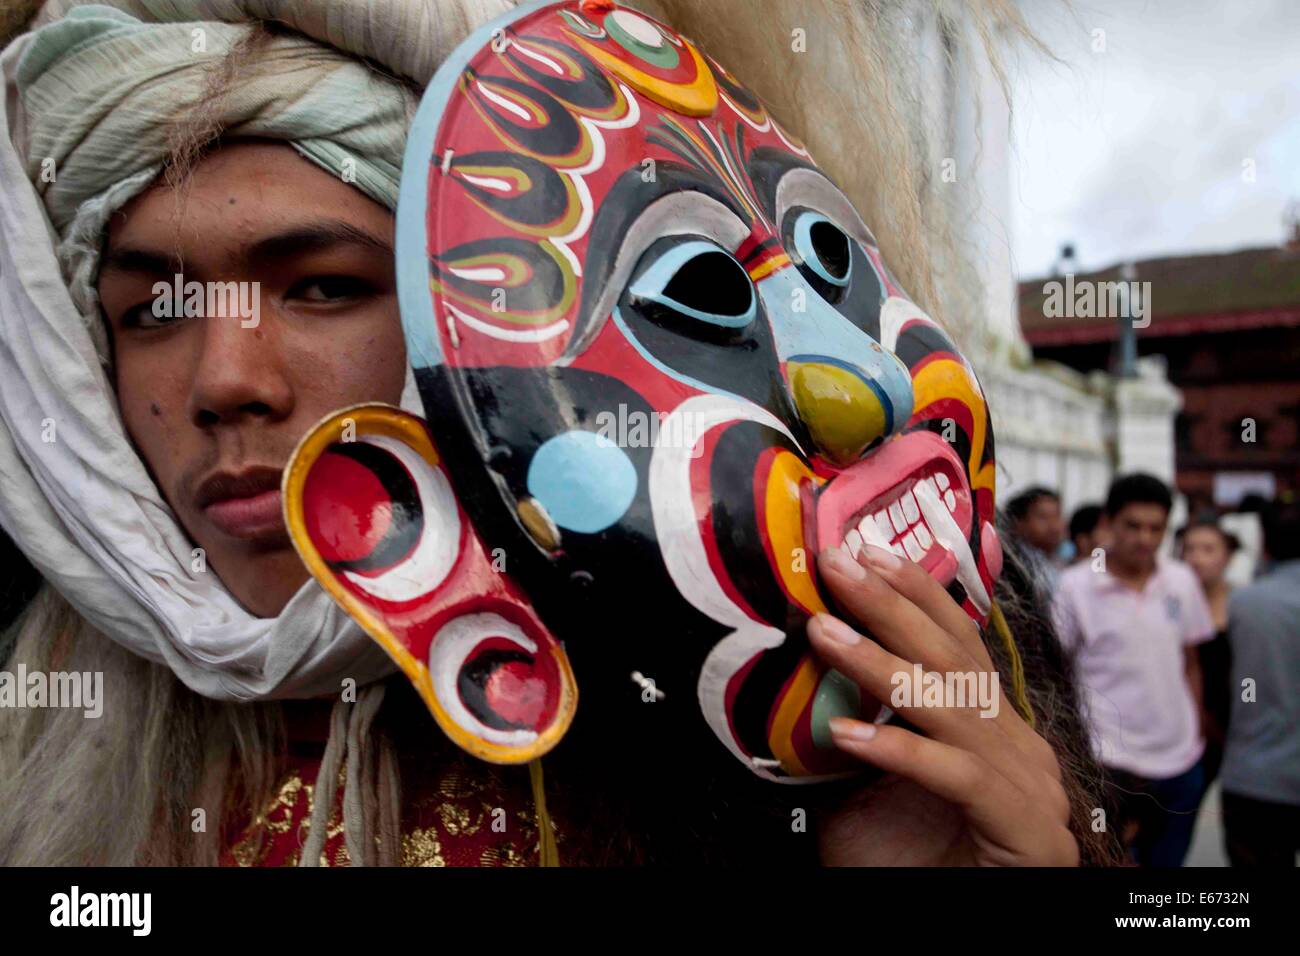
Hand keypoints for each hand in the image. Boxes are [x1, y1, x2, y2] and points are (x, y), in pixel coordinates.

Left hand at [808, 545, 1078, 865]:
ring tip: (822, 630)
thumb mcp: (876, 790)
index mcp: (995, 728)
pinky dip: (898, 751)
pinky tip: (844, 734)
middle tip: (839, 560)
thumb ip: (860, 736)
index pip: (958, 643)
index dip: (914, 592)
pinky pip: (953, 776)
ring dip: (879, 665)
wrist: (964, 931)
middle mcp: (1020, 747)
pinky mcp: (1022, 828)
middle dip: (893, 604)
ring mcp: (1029, 785)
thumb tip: (808, 685)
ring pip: (951, 707)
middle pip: (955, 658)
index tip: (864, 549)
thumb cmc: (915, 868)